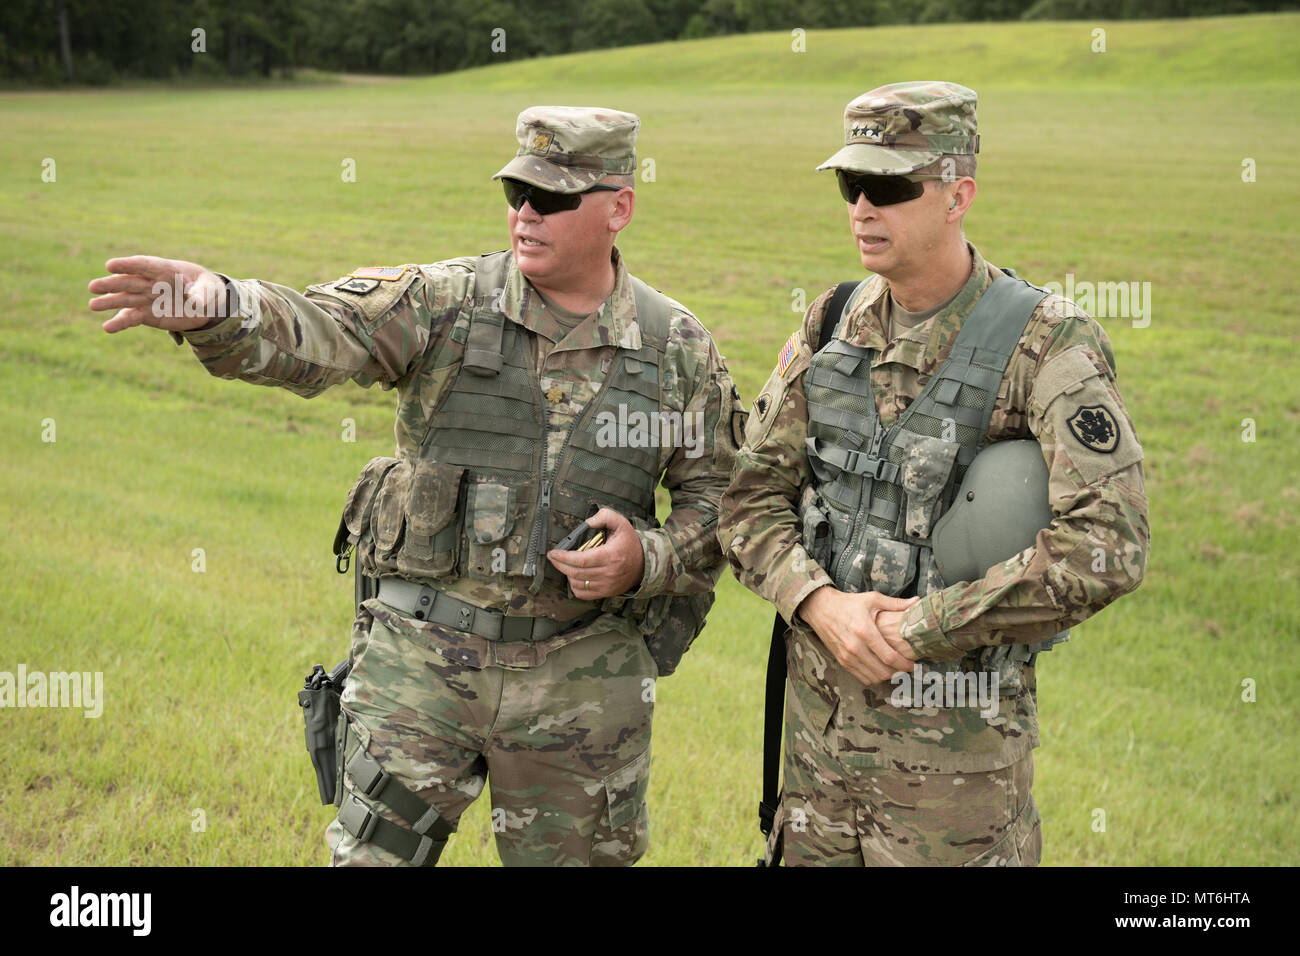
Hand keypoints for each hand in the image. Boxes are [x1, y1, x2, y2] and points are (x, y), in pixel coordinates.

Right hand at [89, 255, 228, 333]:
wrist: (205, 303)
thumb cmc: (207, 288)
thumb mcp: (211, 289)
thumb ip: (203, 294)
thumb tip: (196, 303)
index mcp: (165, 270)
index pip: (143, 265)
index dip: (127, 265)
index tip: (110, 265)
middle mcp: (152, 283)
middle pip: (129, 282)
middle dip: (111, 284)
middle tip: (93, 287)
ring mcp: (147, 299)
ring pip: (126, 299)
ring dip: (109, 302)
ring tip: (93, 305)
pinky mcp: (147, 314)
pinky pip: (131, 318)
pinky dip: (120, 323)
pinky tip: (107, 327)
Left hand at [546, 508, 644, 599]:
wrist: (644, 564)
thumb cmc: (629, 543)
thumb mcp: (621, 523)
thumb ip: (605, 516)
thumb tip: (588, 522)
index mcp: (610, 556)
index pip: (581, 560)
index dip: (564, 557)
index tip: (554, 553)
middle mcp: (608, 573)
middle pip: (576, 572)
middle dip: (560, 564)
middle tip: (553, 557)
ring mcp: (607, 585)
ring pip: (578, 583)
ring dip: (567, 574)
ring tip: (566, 564)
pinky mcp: (606, 592)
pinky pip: (583, 593)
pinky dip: (574, 585)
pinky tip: (574, 575)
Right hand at [797, 586, 919, 685]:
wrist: (820, 608)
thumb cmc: (848, 603)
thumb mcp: (872, 599)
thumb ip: (896, 604)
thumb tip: (917, 602)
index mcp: (865, 631)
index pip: (889, 656)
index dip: (904, 664)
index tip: (913, 665)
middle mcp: (855, 647)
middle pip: (883, 671)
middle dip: (898, 672)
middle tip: (906, 667)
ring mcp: (847, 656)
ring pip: (873, 677)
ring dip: (887, 676)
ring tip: (896, 669)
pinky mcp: (842, 660)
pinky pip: (862, 677)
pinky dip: (874, 677)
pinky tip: (881, 669)